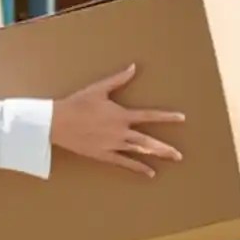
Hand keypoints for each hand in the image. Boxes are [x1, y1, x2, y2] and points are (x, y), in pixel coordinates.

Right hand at [51, 64, 183, 176]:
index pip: (150, 115)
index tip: (182, 118)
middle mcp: (120, 131)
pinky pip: (124, 163)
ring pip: (139, 152)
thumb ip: (119, 79)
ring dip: (156, 155)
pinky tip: (150, 173)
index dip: (167, 117)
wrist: (58, 122)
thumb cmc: (78, 103)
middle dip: (165, 147)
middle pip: (148, 140)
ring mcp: (113, 145)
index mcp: (121, 115)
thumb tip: (134, 67)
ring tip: (171, 160)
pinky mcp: (103, 155)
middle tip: (179, 155)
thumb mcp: (99, 88)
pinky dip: (138, 168)